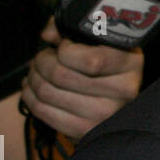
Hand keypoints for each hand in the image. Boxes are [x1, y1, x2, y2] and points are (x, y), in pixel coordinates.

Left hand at [21, 17, 142, 141]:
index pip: (90, 61)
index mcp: (130, 64)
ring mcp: (104, 115)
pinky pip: (43, 111)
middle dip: (41, 61)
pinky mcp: (84, 131)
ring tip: (36, 71)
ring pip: (47, 92)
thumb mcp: (102, 41)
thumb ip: (74, 28)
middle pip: (60, 75)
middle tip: (42, 57)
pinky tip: (32, 88)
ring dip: (33, 78)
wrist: (117, 104)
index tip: (64, 45)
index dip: (66, 49)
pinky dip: (30, 97)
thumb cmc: (106, 64)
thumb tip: (48, 34)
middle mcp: (122, 92)